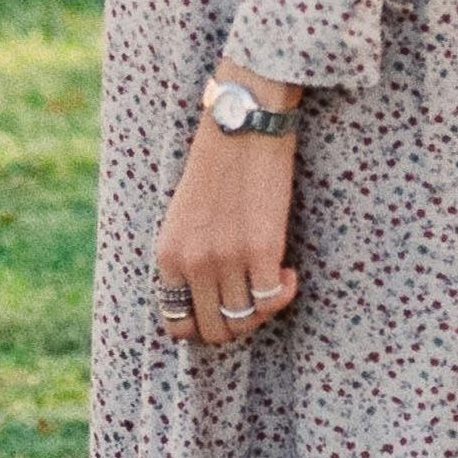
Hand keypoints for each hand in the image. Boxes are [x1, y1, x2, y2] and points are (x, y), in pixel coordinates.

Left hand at [153, 76, 301, 346]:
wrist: (241, 125)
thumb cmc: (215, 165)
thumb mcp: (182, 217)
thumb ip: (187, 257)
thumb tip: (207, 297)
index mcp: (167, 255)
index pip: (177, 325)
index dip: (203, 327)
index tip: (223, 309)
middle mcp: (193, 263)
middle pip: (214, 332)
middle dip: (236, 326)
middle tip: (252, 301)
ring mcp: (227, 259)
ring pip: (244, 321)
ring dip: (262, 312)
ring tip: (271, 284)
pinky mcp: (262, 249)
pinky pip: (271, 300)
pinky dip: (284, 295)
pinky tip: (289, 273)